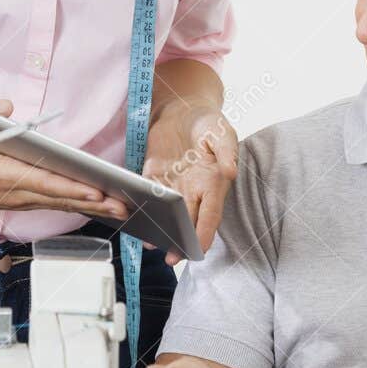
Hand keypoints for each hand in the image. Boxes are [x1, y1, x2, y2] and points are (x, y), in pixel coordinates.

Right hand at [0, 99, 129, 217]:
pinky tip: (82, 204)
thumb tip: (7, 108)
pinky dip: (63, 205)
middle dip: (90, 204)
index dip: (72, 190)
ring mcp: (5, 201)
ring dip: (81, 207)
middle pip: (54, 200)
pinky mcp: (4, 202)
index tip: (97, 193)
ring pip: (50, 205)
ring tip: (112, 207)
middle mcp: (5, 193)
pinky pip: (40, 205)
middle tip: (122, 205)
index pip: (43, 184)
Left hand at [142, 101, 238, 261]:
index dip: (205, 233)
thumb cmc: (208, 122)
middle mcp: (194, 190)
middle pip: (188, 222)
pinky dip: (142, 210)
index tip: (199, 250)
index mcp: (213, 183)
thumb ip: (227, 150)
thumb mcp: (221, 131)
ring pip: (167, 215)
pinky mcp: (155, 177)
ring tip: (150, 244)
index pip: (211, 214)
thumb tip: (231, 171)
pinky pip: (148, 197)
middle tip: (172, 259)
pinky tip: (135, 220)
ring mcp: (174, 186)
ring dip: (160, 230)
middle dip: (181, 241)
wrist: (183, 108)